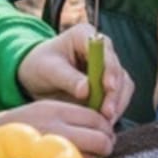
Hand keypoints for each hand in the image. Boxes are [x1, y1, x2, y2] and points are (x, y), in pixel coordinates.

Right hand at [0, 100, 115, 157]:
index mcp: (57, 109)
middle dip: (106, 144)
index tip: (106, 134)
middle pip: (99, 136)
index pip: (96, 117)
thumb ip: (69, 117)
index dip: (106, 128)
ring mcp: (50, 148)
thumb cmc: (18, 128)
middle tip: (104, 149)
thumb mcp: (43, 111)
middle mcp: (56, 126)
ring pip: (91, 154)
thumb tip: (99, 129)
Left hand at [16, 22, 135, 122]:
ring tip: (106, 121)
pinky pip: (119, 95)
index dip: (109, 69)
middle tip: (107, 113)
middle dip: (114, 93)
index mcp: (86, 35)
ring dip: (117, 103)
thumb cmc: (39, 65)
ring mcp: (106, 66)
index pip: (105, 51)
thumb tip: (86, 91)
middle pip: (118, 69)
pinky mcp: (107, 82)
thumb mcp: (49, 69)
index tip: (107, 87)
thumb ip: (68, 78)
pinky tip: (105, 121)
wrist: (34, 74)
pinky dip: (115, 108)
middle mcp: (102, 48)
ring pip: (123, 83)